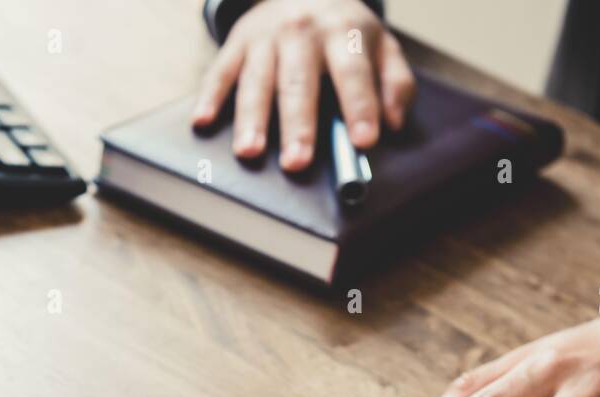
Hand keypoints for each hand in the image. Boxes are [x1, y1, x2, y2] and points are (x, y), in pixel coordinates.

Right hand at [193, 0, 415, 170]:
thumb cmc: (344, 31)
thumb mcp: (381, 46)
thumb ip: (396, 83)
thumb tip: (394, 123)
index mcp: (343, 32)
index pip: (353, 73)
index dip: (360, 107)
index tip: (363, 141)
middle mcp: (302, 31)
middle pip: (299, 82)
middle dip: (298, 124)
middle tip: (297, 162)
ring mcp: (265, 37)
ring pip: (257, 81)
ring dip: (252, 118)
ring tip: (250, 152)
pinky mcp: (238, 43)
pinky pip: (220, 71)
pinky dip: (210, 96)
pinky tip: (203, 121)